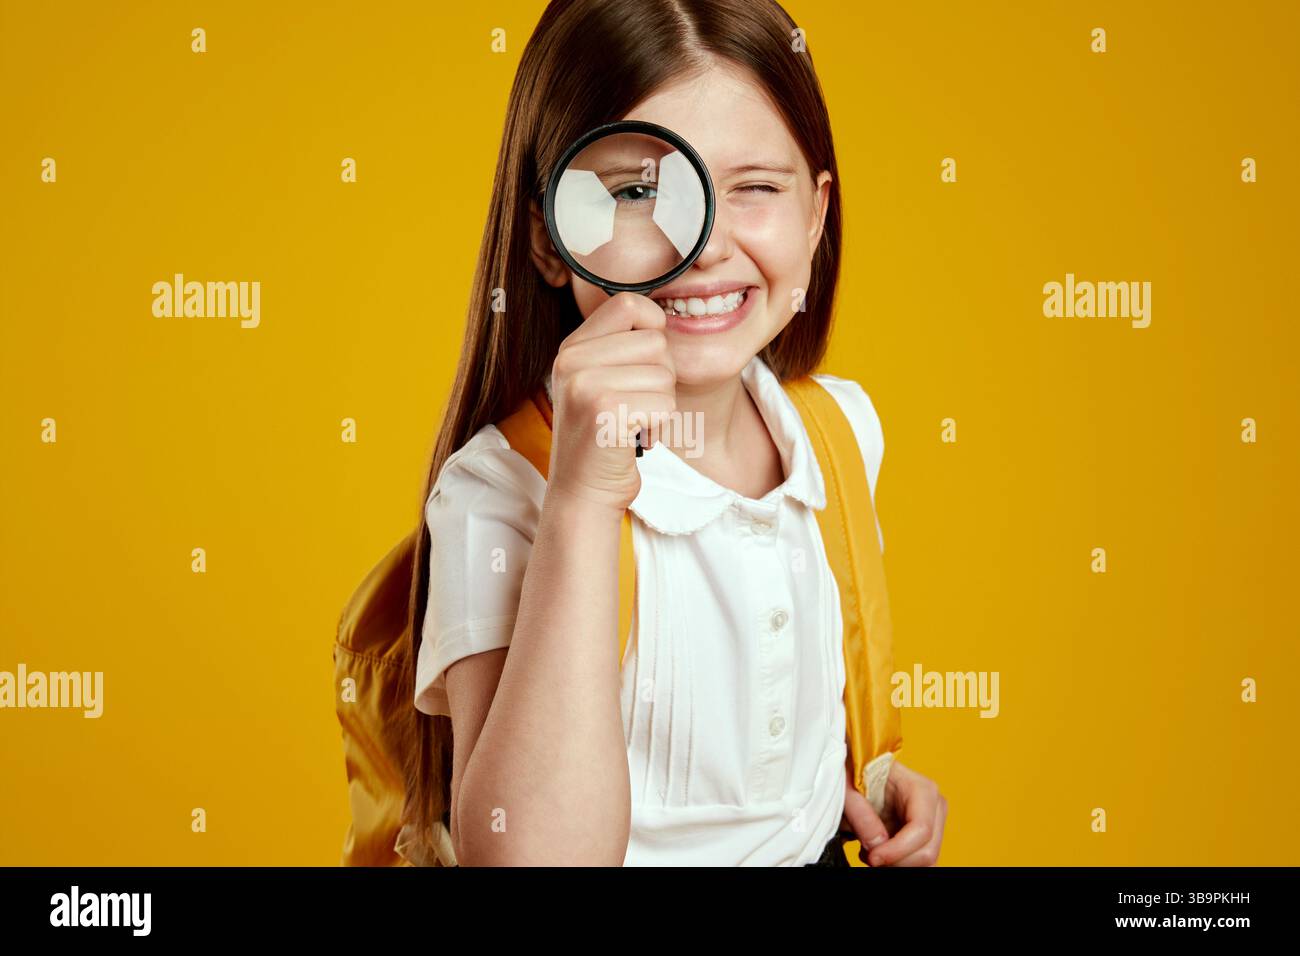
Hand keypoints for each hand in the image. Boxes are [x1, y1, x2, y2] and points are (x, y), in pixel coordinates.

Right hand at [548, 292, 676, 512]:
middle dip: (662, 376)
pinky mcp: (604, 412)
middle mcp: (572, 360)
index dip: (653, 326)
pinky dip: (660, 425)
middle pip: (656, 342)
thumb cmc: (603, 437)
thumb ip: (620, 347)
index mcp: (572, 347)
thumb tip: (660, 317)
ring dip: (662, 405)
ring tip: (634, 422)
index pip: (628, 303)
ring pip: (665, 375)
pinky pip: (664, 403)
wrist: (583, 492)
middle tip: (637, 404)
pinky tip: (637, 437)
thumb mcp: (598, 381)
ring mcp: (584, 385)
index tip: (648, 360)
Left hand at [839, 757, 946, 866]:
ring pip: (925, 862)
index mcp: (921, 788)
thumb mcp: (849, 789)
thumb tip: (877, 844)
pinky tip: (881, 852)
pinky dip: (899, 863)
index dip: (897, 850)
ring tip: (871, 850)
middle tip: (868, 853)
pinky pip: (920, 862)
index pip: (921, 829)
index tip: (873, 857)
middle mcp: (934, 806)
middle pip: (927, 852)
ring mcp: (934, 823)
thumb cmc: (857, 774)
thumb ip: (861, 814)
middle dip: (895, 860)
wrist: (861, 770)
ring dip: (896, 864)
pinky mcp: (928, 837)